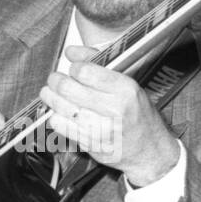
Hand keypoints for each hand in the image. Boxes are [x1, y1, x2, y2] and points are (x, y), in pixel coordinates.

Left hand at [40, 44, 180, 186]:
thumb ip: (98, 64)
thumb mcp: (127, 83)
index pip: (85, 71)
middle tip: (55, 79)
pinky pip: (60, 126)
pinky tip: (61, 112)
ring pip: (60, 107)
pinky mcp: (89, 144)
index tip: (74, 69)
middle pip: (67, 88)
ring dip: (50, 97)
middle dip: (56, 80)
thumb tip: (71, 51)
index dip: (74, 68)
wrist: (150, 150)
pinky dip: (55, 116)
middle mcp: (114, 110)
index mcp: (125, 90)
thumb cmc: (138, 114)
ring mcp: (100, 130)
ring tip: (51, 93)